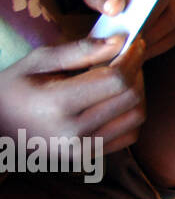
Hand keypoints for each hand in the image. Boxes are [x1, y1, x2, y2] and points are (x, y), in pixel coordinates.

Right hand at [0, 35, 146, 153]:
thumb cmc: (14, 89)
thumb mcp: (38, 61)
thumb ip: (80, 50)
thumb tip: (119, 41)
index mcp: (57, 104)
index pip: (116, 80)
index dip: (132, 57)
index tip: (134, 42)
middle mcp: (73, 132)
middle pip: (131, 97)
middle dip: (137, 71)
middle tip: (128, 56)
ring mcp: (82, 149)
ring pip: (136, 116)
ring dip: (137, 92)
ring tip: (122, 76)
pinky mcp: (88, 158)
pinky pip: (129, 134)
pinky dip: (130, 114)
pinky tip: (115, 99)